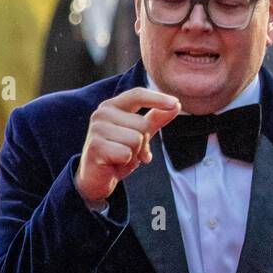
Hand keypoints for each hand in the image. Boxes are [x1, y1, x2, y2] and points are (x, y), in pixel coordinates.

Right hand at [75, 88, 180, 208]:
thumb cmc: (118, 153)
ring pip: (136, 139)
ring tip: (121, 157)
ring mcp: (97, 129)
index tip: (175, 103)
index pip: (137, 95)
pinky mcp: (95, 146)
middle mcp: (102, 113)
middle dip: (143, 143)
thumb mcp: (139, 134)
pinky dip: (126, 162)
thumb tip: (176, 105)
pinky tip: (115, 163)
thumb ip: (156, 119)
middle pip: (142, 124)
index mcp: (113, 106)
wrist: (96, 178)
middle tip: (129, 151)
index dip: (157, 98)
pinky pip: (127, 153)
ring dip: (134, 154)